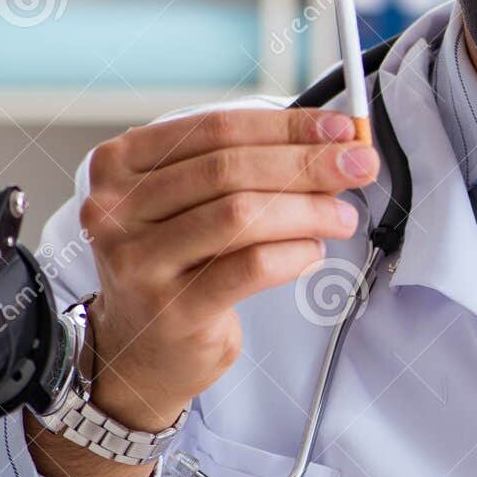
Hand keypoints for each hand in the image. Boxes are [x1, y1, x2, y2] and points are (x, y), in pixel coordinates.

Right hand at [77, 106, 379, 430]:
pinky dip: (294, 254)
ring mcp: (139, 261)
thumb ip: (242, 166)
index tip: (340, 129)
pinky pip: (251, 268)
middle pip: (229, 169)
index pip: (216, 128)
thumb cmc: (172, 263)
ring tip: (342, 215)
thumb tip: (330, 143)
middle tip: (359, 164)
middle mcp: (117, 209)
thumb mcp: (186, 201)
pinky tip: (314, 251)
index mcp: (120, 164)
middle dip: (306, 163)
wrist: (137, 350)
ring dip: (307, 210)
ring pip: (240, 215)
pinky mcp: (172, 308)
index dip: (286, 126)